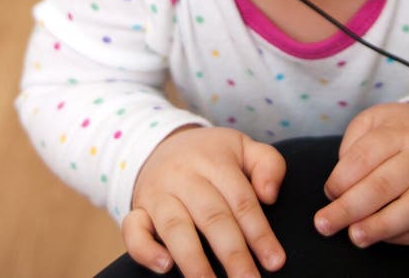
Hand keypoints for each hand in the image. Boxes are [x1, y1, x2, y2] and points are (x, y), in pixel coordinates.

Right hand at [122, 126, 286, 276]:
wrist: (164, 144)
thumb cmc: (212, 154)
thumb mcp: (242, 146)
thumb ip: (267, 164)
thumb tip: (270, 195)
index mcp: (214, 159)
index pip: (240, 199)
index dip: (259, 232)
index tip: (275, 261)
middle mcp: (183, 175)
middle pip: (211, 217)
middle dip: (233, 254)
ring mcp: (158, 193)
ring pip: (176, 227)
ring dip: (195, 262)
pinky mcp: (137, 209)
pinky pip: (133, 230)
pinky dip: (146, 250)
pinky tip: (165, 267)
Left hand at [314, 102, 408, 246]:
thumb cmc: (399, 130)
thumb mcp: (373, 120)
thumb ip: (352, 144)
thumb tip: (340, 185)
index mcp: (398, 132)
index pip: (365, 156)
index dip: (342, 178)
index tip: (328, 192)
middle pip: (384, 185)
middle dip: (349, 208)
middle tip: (324, 223)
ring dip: (380, 227)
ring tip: (354, 236)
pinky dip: (403, 237)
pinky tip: (381, 237)